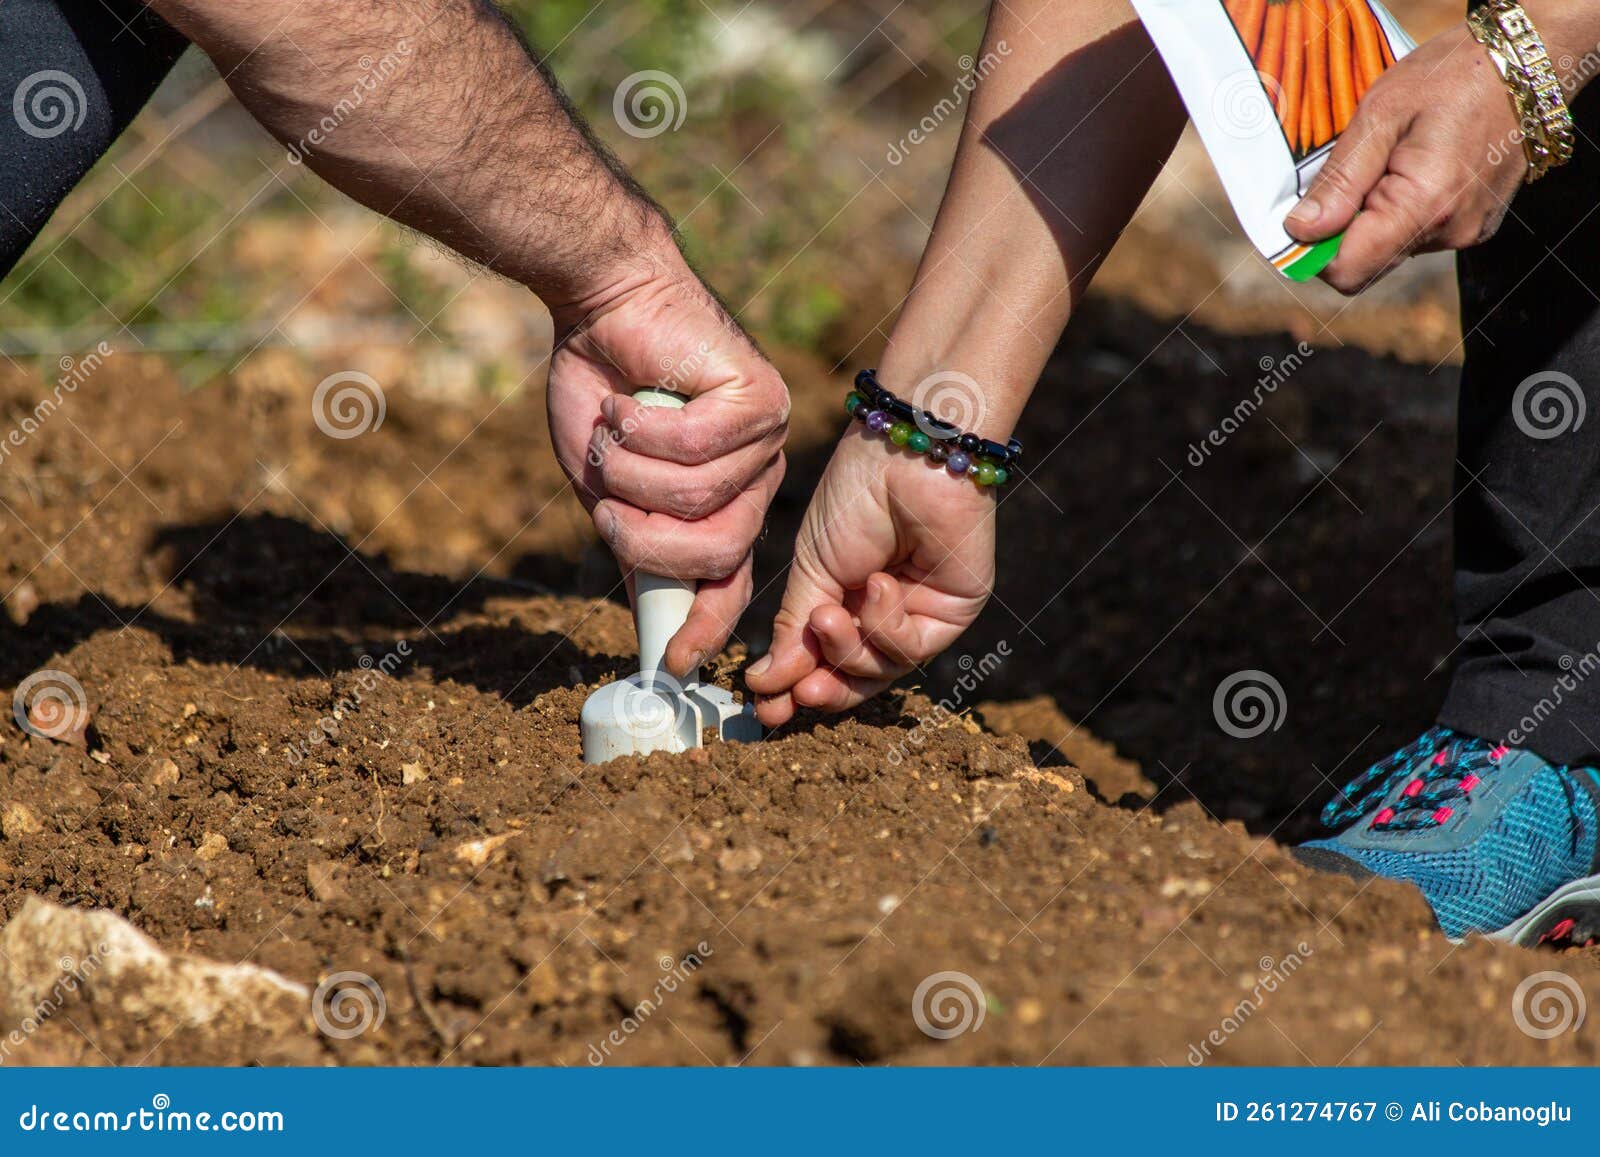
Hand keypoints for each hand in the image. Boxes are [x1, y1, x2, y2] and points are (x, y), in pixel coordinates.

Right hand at [547, 248, 787, 678]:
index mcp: (727, 503)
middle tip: (604, 495)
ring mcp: (768, 439)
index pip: (730, 580)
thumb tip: (657, 631)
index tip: (673, 664)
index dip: (703, 625)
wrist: (603, 301)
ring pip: (700, 499)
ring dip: (632, 470)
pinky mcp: (763, 399)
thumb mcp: (611, 487)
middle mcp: (758, 477)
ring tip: (613, 429)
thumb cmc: (602, 389)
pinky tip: (630, 400)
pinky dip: (644, 429)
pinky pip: (698, 448)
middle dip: (644, 532)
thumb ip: (637, 546)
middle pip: (717, 550)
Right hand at [745, 428, 993, 725]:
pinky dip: (888, 626)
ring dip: (849, 650)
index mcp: (846, 596)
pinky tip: (878, 586)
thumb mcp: (811, 569)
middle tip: (797, 694)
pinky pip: (914, 648)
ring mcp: (921, 612)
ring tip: (829, 616)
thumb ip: (795, 631)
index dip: (797, 685)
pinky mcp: (954, 610)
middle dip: (826, 687)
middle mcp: (885, 610)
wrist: (905, 454)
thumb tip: (761, 686)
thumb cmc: (855, 496)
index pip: (824, 658)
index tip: (765, 708)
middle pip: (856, 676)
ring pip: (882, 669)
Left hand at [1284, 23, 1522, 293]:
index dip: (1313, 251)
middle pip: (1366, 263)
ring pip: (1389, 248)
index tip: (1300, 217)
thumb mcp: (1380, 115)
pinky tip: (1413, 166)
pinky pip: (1417, 233)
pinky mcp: (1474, 226)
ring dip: (1372, 215)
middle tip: (1348, 174)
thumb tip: (1300, 230)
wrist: (1526, 60)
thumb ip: (1340, 180)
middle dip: (1341, 229)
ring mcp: (1465, 232)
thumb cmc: (1455, 75)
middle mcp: (1449, 233)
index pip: (1347, 270)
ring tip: (1389, 160)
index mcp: (1424, 207)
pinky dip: (1401, 209)